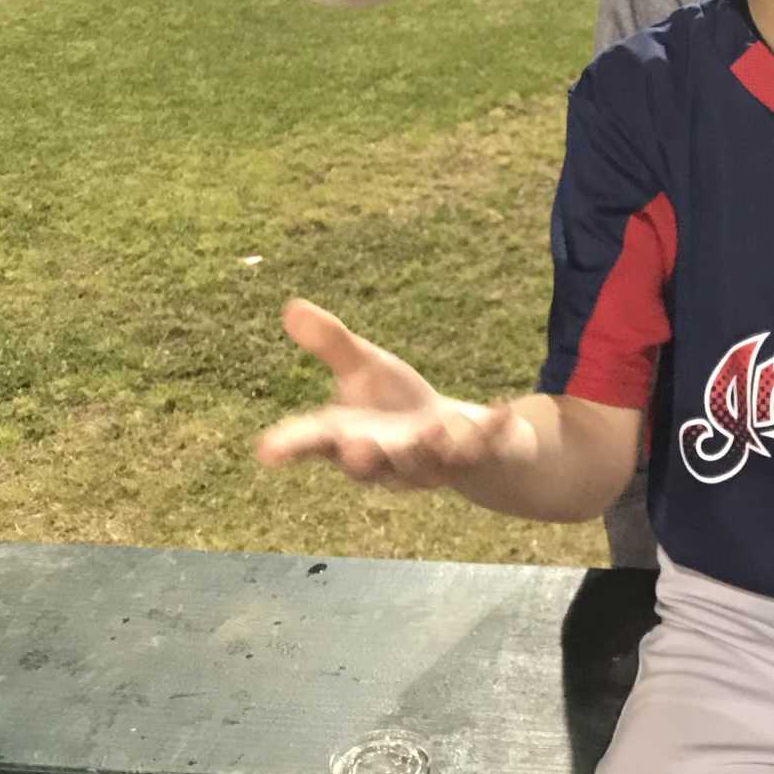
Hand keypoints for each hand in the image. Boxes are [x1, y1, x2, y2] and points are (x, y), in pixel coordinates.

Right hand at [256, 298, 522, 488]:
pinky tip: (506, 410)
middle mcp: (388, 461)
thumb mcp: (364, 371)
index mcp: (351, 440)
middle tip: (356, 450)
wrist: (461, 443)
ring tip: (434, 429)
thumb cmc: (396, 409)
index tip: (267, 450)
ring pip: (427, 464)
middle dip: (365, 460)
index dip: (292, 447)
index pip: (315, 445)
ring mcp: (432, 465)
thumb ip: (331, 346)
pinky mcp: (474, 458)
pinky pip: (485, 449)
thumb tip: (290, 307)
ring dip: (430, 448)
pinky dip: (494, 432)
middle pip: (372, 466)